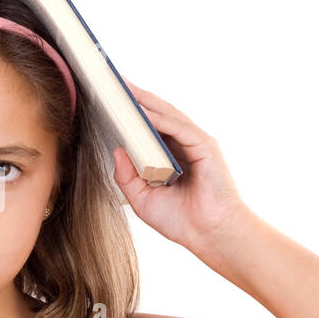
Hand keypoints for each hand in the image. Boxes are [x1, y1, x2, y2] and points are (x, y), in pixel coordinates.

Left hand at [112, 81, 250, 253]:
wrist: (211, 235)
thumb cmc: (182, 221)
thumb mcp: (142, 199)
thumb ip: (127, 176)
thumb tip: (115, 149)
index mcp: (170, 156)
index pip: (148, 127)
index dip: (130, 113)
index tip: (107, 99)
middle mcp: (183, 145)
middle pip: (157, 115)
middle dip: (135, 98)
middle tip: (111, 82)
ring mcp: (195, 143)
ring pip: (167, 115)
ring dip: (144, 101)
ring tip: (122, 89)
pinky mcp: (205, 146)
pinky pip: (178, 127)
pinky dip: (159, 118)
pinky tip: (140, 111)